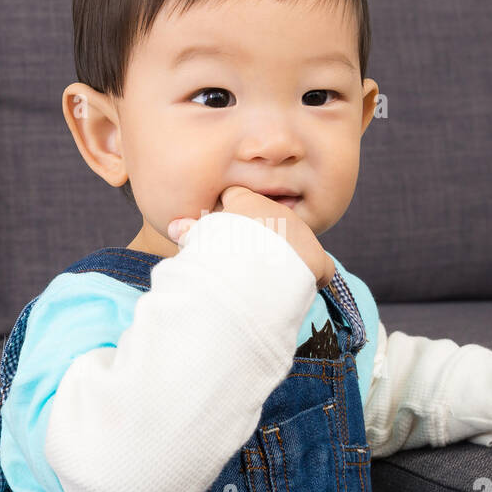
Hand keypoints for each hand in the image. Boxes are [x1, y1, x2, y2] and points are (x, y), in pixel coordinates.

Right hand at [168, 185, 334, 288]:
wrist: (248, 274)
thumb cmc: (215, 255)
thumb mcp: (197, 241)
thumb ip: (188, 232)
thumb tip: (173, 227)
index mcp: (246, 201)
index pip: (235, 199)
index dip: (226, 218)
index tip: (219, 237)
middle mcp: (278, 211)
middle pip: (266, 223)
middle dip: (256, 238)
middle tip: (241, 261)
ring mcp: (301, 233)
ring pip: (292, 242)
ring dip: (282, 257)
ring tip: (264, 279)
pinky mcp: (317, 259)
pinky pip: (318, 268)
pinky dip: (307, 279)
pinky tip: (291, 291)